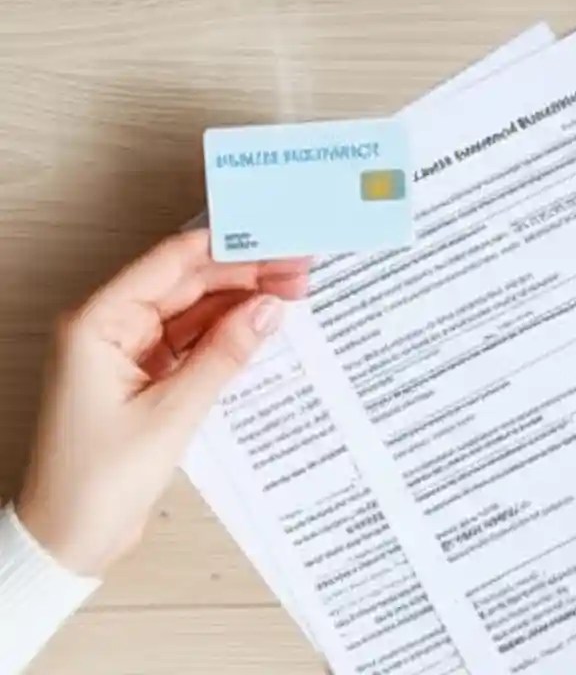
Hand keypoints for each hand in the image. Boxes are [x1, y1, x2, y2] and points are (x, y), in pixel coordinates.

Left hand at [16, 230, 308, 575]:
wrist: (70, 538)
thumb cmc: (97, 481)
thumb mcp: (173, 412)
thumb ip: (225, 354)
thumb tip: (268, 309)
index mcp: (98, 323)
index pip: (171, 263)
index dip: (228, 249)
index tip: (275, 243)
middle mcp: (109, 329)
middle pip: (186, 283)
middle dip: (244, 275)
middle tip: (299, 272)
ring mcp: (127, 353)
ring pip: (193, 312)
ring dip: (240, 304)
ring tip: (292, 296)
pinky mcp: (144, 378)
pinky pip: (192, 343)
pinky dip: (226, 336)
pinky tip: (261, 328)